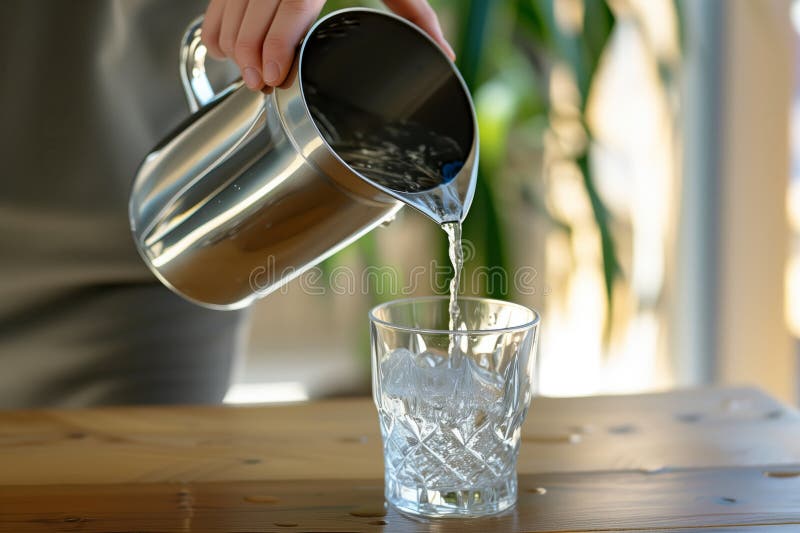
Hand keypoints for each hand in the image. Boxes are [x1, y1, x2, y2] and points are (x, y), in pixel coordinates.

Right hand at [201, 0, 455, 90]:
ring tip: (242, 72)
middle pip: (254, 11)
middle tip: (259, 85)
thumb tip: (442, 54)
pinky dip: (218, 20)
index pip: (291, 8)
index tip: (273, 76)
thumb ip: (416, 13)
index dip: (277, 44)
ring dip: (231, 40)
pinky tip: (223, 46)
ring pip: (231, 2)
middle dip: (251, 53)